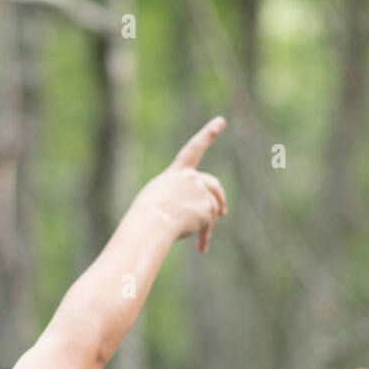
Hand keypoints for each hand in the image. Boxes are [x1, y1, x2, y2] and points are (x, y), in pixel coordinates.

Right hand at [132, 116, 227, 251]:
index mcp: (174, 174)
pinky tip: (201, 247)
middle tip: (224, 212)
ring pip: (211, 209)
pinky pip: (210, 224)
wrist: (149, 225)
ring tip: (200, 244)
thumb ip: (176, 201)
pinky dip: (206, 236)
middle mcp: (190, 178)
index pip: (193, 149)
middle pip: (212, 184)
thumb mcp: (156, 203)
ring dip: (208, 226)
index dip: (208, 134)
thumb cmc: (144, 219)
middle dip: (219, 197)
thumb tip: (193, 215)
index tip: (221, 121)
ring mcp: (200, 192)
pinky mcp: (206, 208)